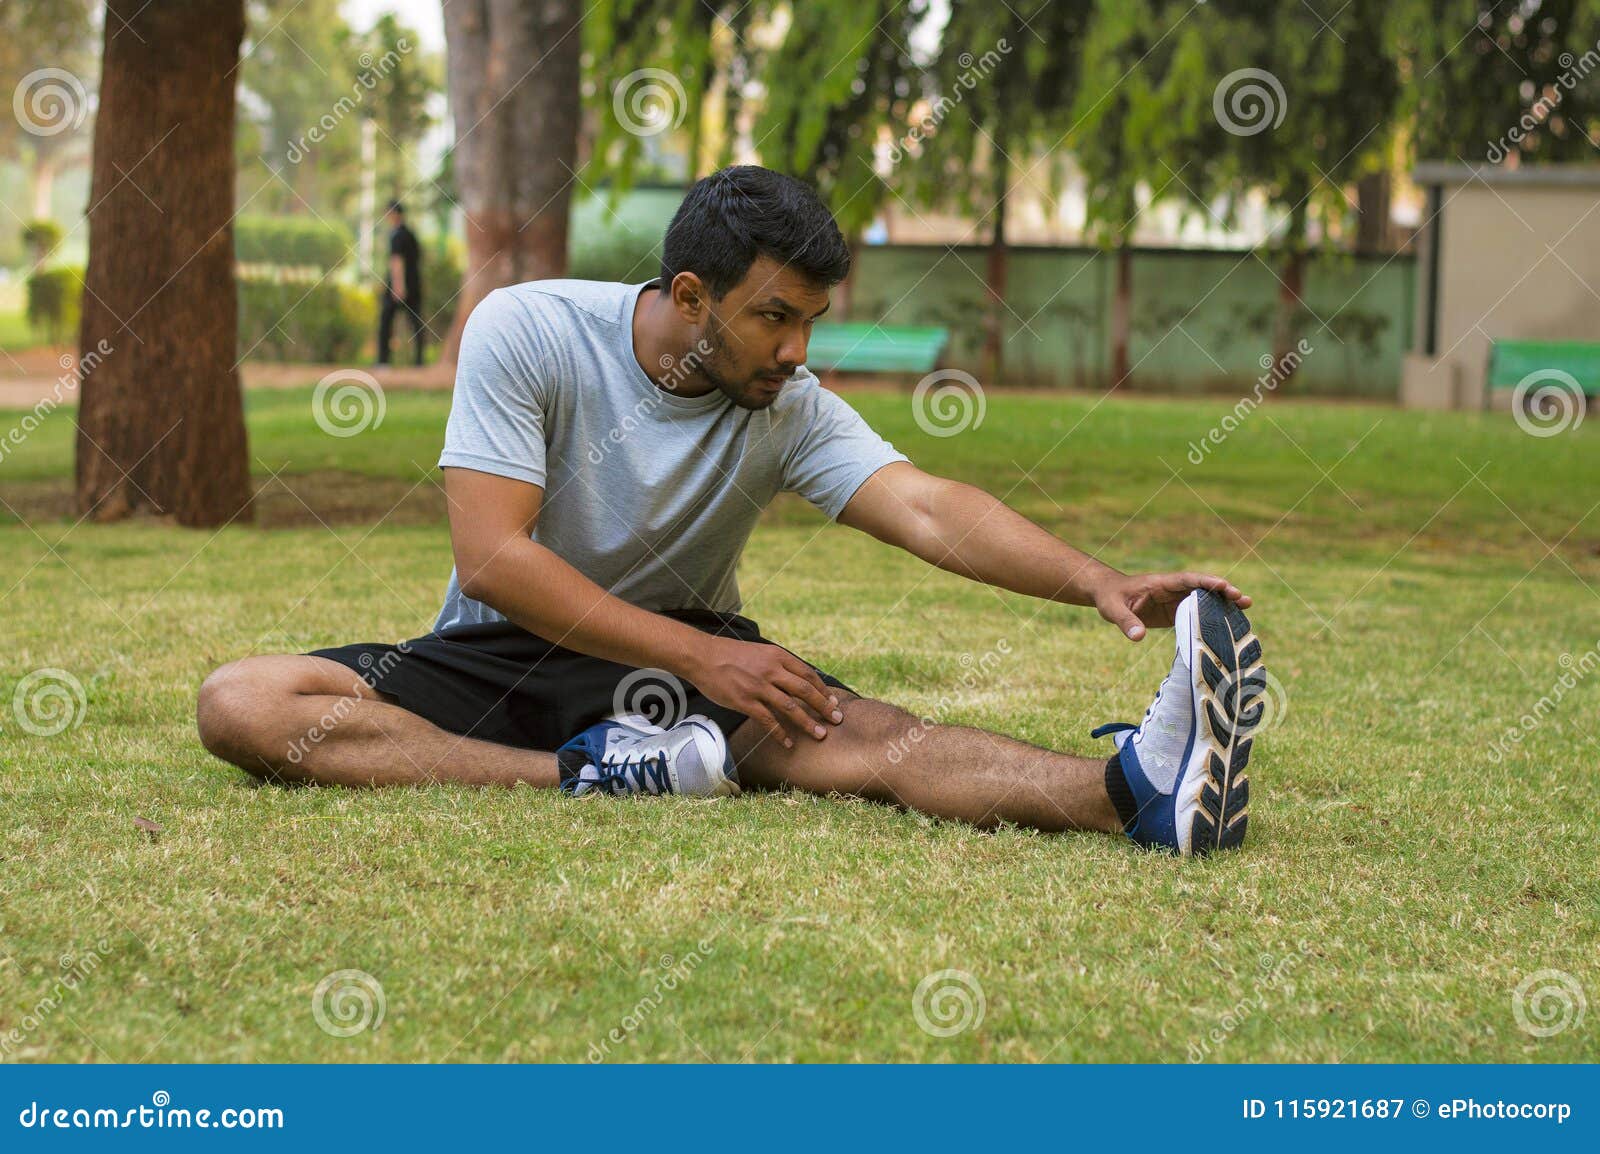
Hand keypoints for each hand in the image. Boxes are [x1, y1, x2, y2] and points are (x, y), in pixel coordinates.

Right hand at [688, 637, 844, 748]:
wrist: (703, 656)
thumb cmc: (731, 655)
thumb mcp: (760, 652)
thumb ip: (779, 664)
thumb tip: (797, 679)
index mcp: (777, 656)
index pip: (808, 674)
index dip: (823, 690)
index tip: (833, 703)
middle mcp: (771, 670)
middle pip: (805, 691)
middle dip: (824, 707)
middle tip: (837, 720)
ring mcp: (758, 687)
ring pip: (790, 707)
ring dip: (808, 723)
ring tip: (820, 735)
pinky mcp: (745, 701)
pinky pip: (768, 721)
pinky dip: (781, 734)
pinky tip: (789, 744)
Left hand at [1092, 571, 1251, 641]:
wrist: (1108, 595)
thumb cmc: (1110, 598)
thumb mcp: (1112, 609)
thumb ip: (1125, 621)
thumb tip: (1138, 637)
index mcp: (1160, 583)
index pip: (1187, 579)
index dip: (1206, 582)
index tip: (1225, 586)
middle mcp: (1172, 589)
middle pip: (1202, 588)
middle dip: (1223, 592)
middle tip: (1244, 599)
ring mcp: (1176, 599)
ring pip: (1204, 599)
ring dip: (1223, 602)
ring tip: (1246, 607)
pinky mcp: (1176, 611)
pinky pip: (1198, 612)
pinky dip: (1213, 616)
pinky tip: (1228, 624)